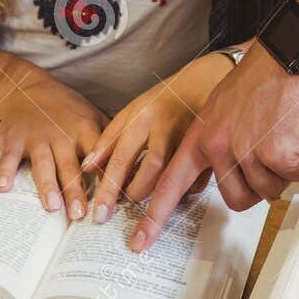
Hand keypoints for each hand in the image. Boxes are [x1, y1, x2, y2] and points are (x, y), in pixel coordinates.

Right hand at [0, 64, 107, 215]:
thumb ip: (111, 139)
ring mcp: (37, 138)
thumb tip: (137, 166)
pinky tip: (3, 189)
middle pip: (70, 167)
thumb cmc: (65, 107)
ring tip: (52, 207)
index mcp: (84, 129)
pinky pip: (9, 158)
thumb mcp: (92, 114)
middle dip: (75, 191)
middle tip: (80, 215)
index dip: (106, 177)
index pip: (99, 156)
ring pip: (43, 165)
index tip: (114, 199)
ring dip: (47, 186)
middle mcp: (61, 135)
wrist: (26, 87)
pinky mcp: (14, 140)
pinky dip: (5, 173)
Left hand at [80, 52, 232, 222]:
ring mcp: (191, 137)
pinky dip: (183, 191)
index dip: (110, 189)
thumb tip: (87, 168)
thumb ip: (108, 141)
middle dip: (135, 193)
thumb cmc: (161, 102)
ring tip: (144, 199)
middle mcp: (166, 127)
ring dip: (156, 195)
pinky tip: (173, 192)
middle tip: (124, 204)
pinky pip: (196, 180)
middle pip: (151, 169)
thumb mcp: (129, 113)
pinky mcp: (210, 148)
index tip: (100, 214)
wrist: (202, 83)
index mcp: (142, 117)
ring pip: (174, 175)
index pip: (122, 158)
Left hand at [128, 42, 298, 250]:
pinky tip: (294, 133)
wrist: (288, 57)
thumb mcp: (221, 109)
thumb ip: (217, 143)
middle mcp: (219, 146)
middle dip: (256, 186)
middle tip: (266, 157)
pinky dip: (298, 160)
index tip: (140, 242)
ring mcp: (246, 150)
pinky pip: (290, 176)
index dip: (155, 218)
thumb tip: (229, 176)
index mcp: (201, 137)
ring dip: (280, 170)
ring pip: (267, 190)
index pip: (170, 185)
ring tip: (280, 135)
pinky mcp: (274, 152)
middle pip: (236, 198)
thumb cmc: (260, 79)